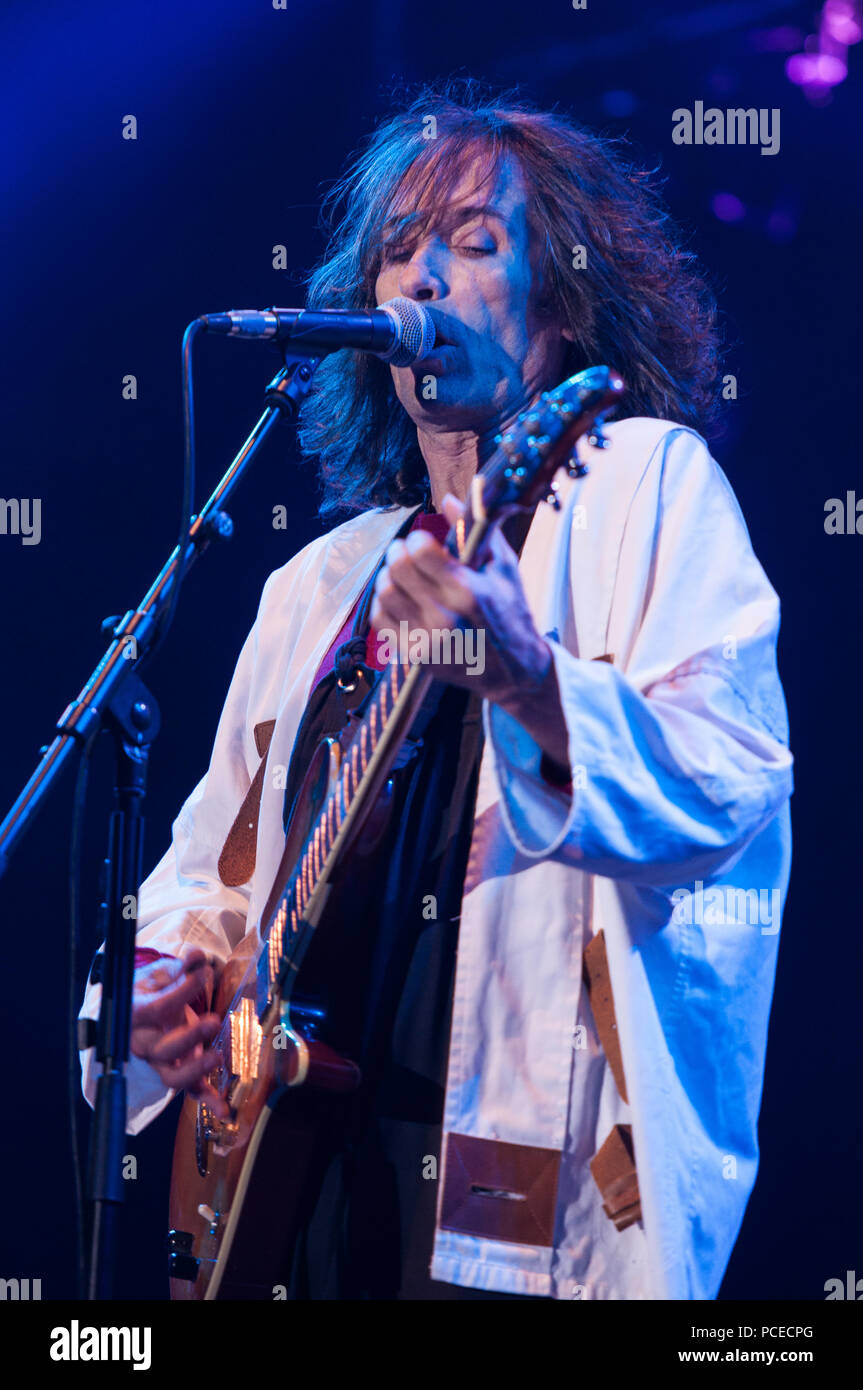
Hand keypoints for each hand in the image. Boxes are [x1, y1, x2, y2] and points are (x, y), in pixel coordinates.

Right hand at [130, 949, 229, 1118]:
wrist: (135, 1021)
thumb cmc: (149, 996)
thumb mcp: (158, 979)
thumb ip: (179, 968)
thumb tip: (197, 956)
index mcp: (136, 1018)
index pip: (156, 1008)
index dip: (180, 992)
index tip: (203, 974)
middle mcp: (145, 1046)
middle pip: (162, 1049)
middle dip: (188, 1037)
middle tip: (213, 1021)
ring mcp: (161, 1065)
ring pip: (173, 1077)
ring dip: (195, 1070)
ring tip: (217, 1056)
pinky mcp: (179, 1075)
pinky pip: (191, 1092)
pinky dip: (208, 1101)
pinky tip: (225, 1110)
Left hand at [369, 493, 569, 765]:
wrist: (515, 670)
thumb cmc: (512, 614)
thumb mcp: (504, 568)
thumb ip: (476, 530)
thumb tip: (449, 497)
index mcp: (469, 591)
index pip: (420, 550)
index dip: (417, 539)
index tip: (424, 541)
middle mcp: (445, 616)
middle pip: (396, 569)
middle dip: (399, 552)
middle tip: (408, 553)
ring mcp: (427, 639)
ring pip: (384, 592)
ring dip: (389, 576)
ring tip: (404, 575)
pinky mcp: (415, 656)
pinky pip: (381, 620)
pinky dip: (385, 603)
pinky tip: (401, 598)